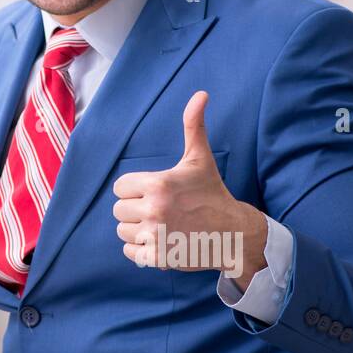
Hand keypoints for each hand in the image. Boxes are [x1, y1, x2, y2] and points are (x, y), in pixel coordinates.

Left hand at [112, 90, 266, 285]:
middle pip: (119, 210)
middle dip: (135, 209)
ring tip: (160, 224)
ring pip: (123, 232)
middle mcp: (154, 211)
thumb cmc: (211, 193)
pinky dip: (139, 249)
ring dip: (137, 229)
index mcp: (158, 185)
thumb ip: (193, 125)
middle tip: (159, 209)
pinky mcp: (158, 258)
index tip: (153, 191)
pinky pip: (129, 253)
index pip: (120, 187)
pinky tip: (158, 240)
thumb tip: (201, 94)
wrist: (233, 233)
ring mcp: (156, 236)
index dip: (134, 189)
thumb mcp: (199, 159)